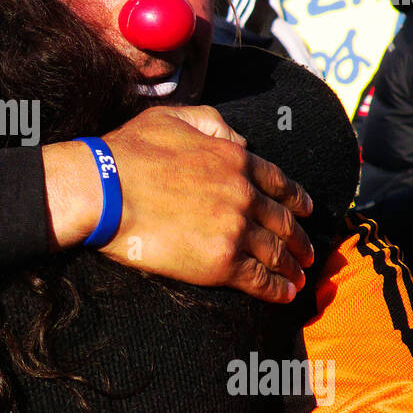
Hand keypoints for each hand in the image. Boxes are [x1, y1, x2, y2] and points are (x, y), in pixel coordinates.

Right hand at [43, 105, 313, 301]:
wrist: (104, 190)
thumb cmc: (128, 153)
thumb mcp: (172, 118)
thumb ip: (211, 122)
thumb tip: (239, 138)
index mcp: (235, 159)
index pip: (279, 182)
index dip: (297, 199)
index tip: (306, 211)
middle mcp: (244, 194)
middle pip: (283, 221)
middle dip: (299, 238)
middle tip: (307, 252)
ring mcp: (236, 229)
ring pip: (276, 252)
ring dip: (292, 267)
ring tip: (299, 277)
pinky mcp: (222, 263)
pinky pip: (260, 279)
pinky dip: (277, 288)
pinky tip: (285, 294)